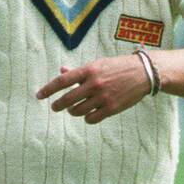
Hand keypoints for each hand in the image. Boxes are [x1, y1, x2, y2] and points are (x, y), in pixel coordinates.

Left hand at [36, 55, 151, 123]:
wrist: (144, 73)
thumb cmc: (118, 67)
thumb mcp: (98, 64)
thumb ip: (79, 70)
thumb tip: (61, 71)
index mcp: (89, 70)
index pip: (62, 81)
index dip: (48, 90)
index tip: (39, 96)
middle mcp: (94, 84)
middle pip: (67, 100)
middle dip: (57, 105)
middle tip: (55, 107)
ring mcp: (103, 97)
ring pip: (77, 111)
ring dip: (72, 111)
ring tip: (74, 108)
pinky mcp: (112, 108)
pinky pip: (91, 119)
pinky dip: (86, 117)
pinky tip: (88, 113)